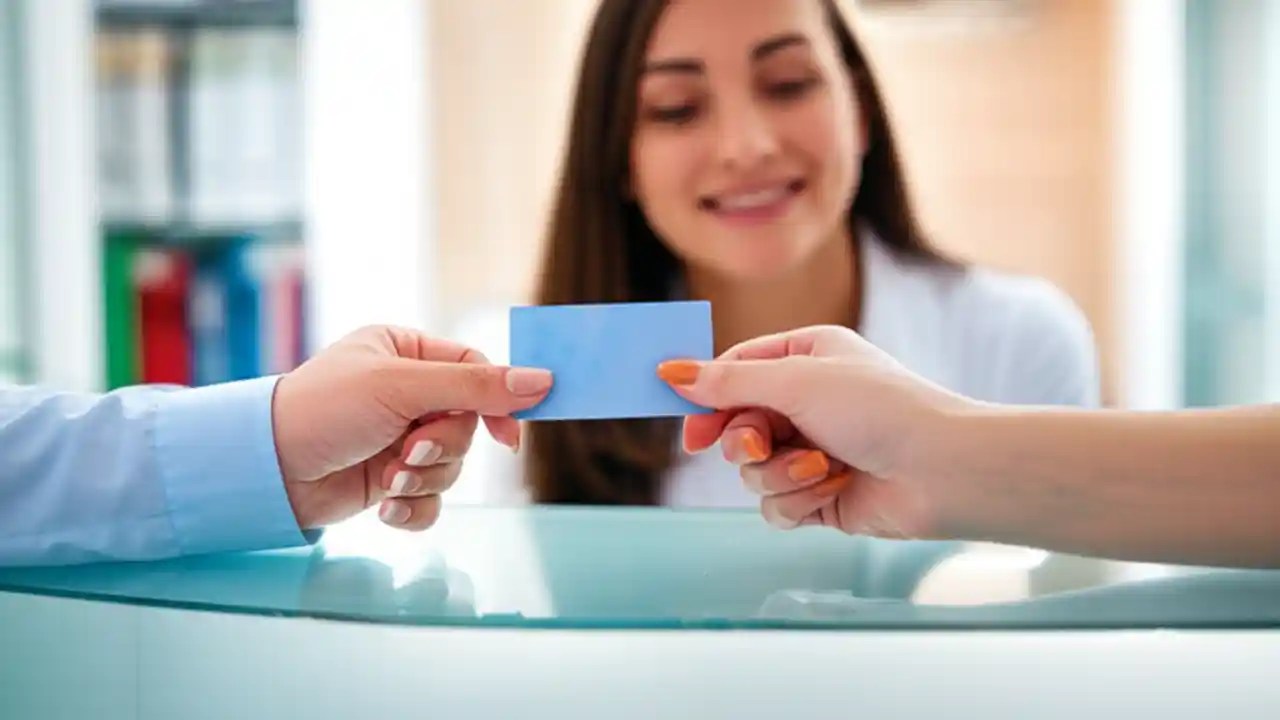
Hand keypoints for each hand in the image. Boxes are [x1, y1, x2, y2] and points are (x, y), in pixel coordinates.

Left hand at [270, 325, 551, 530]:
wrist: (264, 471)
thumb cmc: (323, 409)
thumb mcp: (403, 386)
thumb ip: (475, 387)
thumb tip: (542, 380)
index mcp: (405, 351)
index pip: (475, 371)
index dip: (496, 402)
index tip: (507, 435)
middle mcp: (405, 393)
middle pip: (467, 424)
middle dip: (442, 447)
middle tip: (409, 450)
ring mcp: (397, 438)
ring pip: (452, 465)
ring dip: (424, 478)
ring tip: (387, 478)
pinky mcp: (389, 480)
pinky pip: (430, 500)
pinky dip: (413, 508)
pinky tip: (385, 508)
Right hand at [658, 325, 972, 538]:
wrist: (941, 472)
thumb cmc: (880, 410)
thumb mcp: (795, 381)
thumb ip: (728, 382)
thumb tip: (671, 371)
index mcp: (807, 357)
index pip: (736, 372)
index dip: (707, 399)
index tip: (689, 426)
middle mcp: (809, 402)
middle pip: (737, 425)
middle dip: (745, 441)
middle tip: (759, 445)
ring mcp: (814, 450)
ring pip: (753, 471)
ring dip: (779, 473)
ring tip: (819, 467)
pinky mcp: (821, 496)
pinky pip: (777, 505)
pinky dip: (799, 498)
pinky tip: (833, 488)